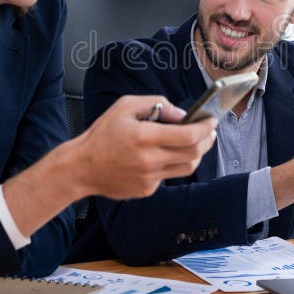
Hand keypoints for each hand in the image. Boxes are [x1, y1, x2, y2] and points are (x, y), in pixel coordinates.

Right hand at [68, 95, 217, 198]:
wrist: (81, 168)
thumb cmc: (102, 134)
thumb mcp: (125, 106)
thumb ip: (157, 104)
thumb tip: (182, 114)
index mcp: (144, 136)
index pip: (188, 135)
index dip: (205, 128)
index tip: (212, 121)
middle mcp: (149, 160)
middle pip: (194, 154)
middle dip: (207, 141)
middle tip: (210, 132)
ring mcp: (149, 178)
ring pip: (187, 168)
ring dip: (196, 154)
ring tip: (195, 142)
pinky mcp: (147, 190)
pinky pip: (169, 176)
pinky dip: (172, 164)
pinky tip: (163, 155)